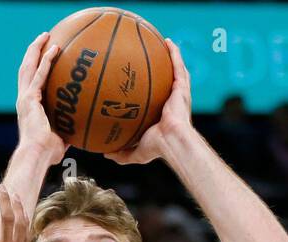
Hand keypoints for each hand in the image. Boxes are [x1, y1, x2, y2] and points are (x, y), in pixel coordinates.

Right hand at [16, 32, 65, 164]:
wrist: (37, 156)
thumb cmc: (48, 153)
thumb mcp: (61, 138)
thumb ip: (70, 130)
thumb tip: (86, 131)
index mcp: (29, 107)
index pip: (30, 81)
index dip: (35, 67)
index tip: (43, 55)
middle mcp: (24, 99)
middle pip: (26, 68)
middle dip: (33, 51)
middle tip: (43, 38)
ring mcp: (25, 98)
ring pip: (28, 66)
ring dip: (36, 49)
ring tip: (45, 35)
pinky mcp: (29, 99)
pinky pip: (39, 75)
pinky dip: (46, 61)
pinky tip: (54, 49)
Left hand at [106, 39, 192, 165]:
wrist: (171, 140)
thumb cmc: (157, 147)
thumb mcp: (135, 152)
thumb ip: (121, 153)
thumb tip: (105, 153)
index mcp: (164, 115)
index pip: (157, 100)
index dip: (152, 91)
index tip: (142, 83)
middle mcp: (173, 102)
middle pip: (167, 82)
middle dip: (162, 70)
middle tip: (153, 59)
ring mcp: (179, 94)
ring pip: (175, 71)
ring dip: (171, 57)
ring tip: (164, 44)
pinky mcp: (182, 88)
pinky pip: (179, 66)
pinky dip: (175, 53)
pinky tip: (168, 42)